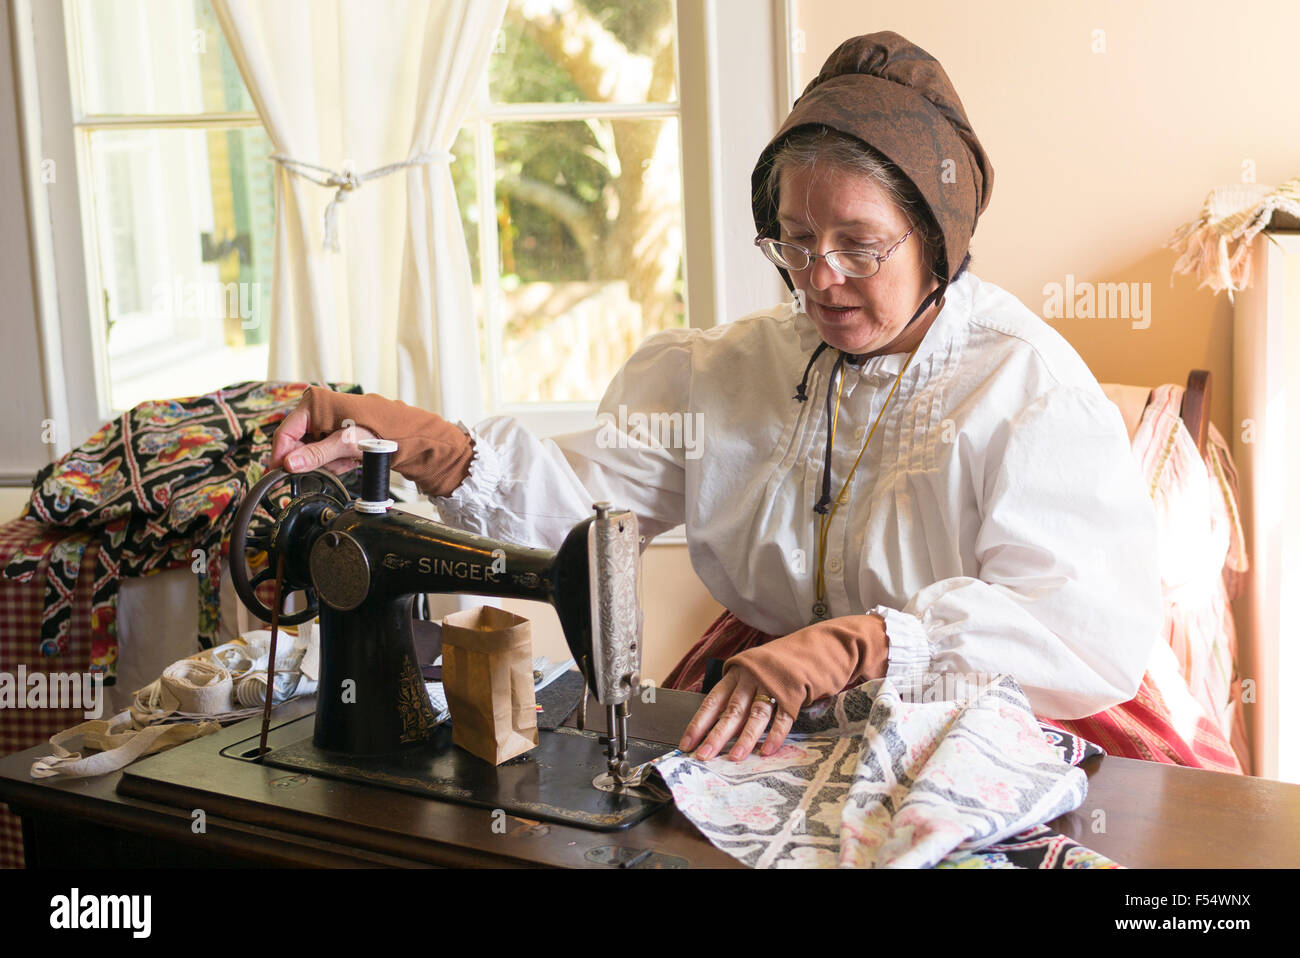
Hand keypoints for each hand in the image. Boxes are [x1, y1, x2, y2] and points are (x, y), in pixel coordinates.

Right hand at [269, 400, 376, 475]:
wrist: (400, 434)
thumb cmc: (379, 430)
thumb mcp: (345, 444)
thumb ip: (316, 455)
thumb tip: (289, 463)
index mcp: (313, 403)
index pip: (285, 433)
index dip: (280, 456)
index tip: (278, 475)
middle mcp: (314, 409)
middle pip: (297, 444)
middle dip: (314, 460)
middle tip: (334, 464)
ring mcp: (321, 420)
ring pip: (310, 452)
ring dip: (327, 462)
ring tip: (347, 459)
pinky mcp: (328, 431)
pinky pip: (321, 452)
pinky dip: (334, 460)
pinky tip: (349, 458)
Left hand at [677, 666, 795, 761]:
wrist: (804, 650)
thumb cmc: (768, 668)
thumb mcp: (746, 675)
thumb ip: (734, 699)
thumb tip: (719, 732)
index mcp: (734, 676)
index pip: (711, 702)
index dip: (698, 724)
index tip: (687, 744)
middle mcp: (750, 681)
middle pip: (731, 711)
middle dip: (717, 735)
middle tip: (705, 756)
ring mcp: (771, 687)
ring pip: (755, 715)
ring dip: (745, 738)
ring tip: (735, 757)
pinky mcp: (791, 695)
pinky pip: (782, 718)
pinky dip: (775, 735)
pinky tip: (766, 751)